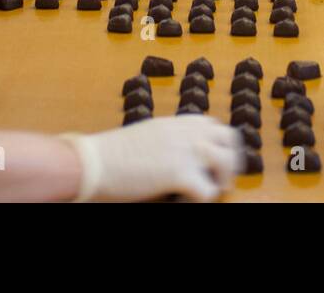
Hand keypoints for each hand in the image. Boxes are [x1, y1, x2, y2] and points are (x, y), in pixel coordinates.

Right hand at [64, 115, 242, 201]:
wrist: (93, 162)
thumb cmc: (112, 154)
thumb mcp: (147, 135)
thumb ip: (169, 139)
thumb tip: (182, 155)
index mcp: (177, 122)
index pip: (214, 126)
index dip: (220, 145)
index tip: (215, 162)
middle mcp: (186, 132)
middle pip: (229, 139)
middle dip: (230, 161)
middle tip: (220, 180)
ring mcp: (185, 151)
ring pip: (226, 162)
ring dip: (220, 181)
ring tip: (206, 192)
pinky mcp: (179, 174)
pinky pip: (207, 191)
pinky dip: (199, 201)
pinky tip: (182, 200)